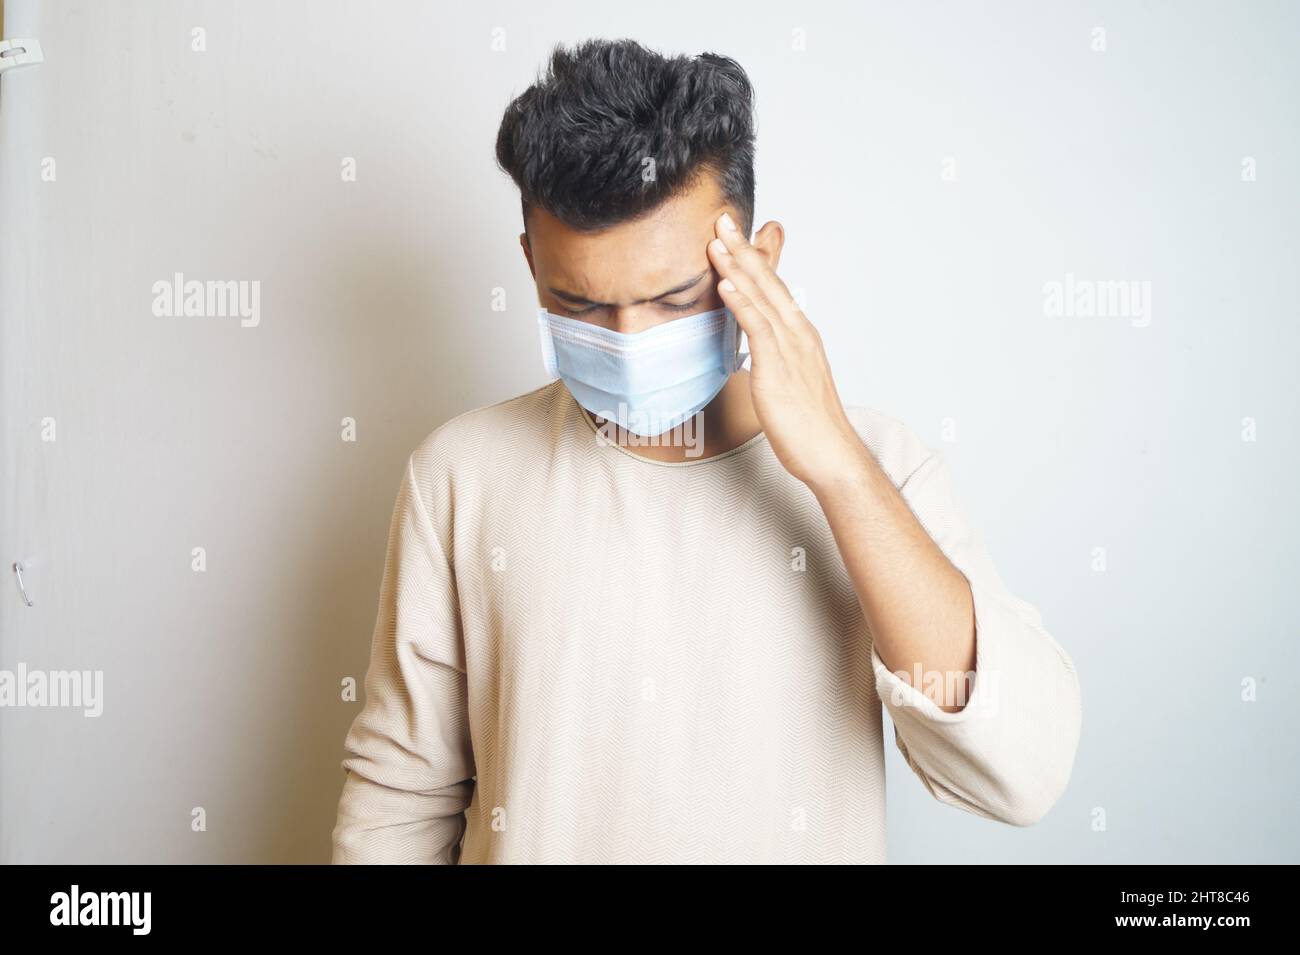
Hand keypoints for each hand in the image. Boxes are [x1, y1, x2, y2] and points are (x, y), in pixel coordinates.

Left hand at [707, 212, 864, 489]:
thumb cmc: (810, 427)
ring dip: (737, 267)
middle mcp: (798, 334)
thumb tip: (757, 352)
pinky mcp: (779, 369)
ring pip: (761, 298)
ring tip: (717, 240)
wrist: (831, 455)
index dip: (753, 260)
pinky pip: (758, 329)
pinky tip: (726, 284)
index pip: (774, 289)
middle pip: (768, 282)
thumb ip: (773, 360)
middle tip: (723, 218)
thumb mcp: (788, 383)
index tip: (733, 235)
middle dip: (744, 248)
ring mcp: (790, 349)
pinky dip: (742, 303)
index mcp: (800, 335)